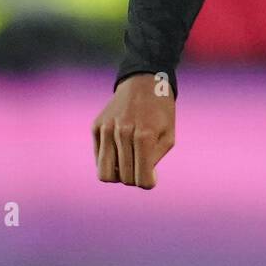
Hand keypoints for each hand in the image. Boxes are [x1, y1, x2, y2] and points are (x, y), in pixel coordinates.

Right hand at [92, 73, 175, 188]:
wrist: (144, 83)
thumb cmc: (161, 113)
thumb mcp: (168, 137)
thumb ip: (154, 161)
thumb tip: (139, 179)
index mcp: (144, 136)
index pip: (141, 179)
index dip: (148, 183)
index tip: (151, 175)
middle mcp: (122, 132)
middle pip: (123, 178)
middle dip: (134, 178)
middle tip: (141, 165)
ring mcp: (106, 129)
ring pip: (105, 173)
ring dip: (118, 174)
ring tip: (129, 162)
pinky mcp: (96, 127)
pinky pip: (98, 158)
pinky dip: (109, 160)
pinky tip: (120, 149)